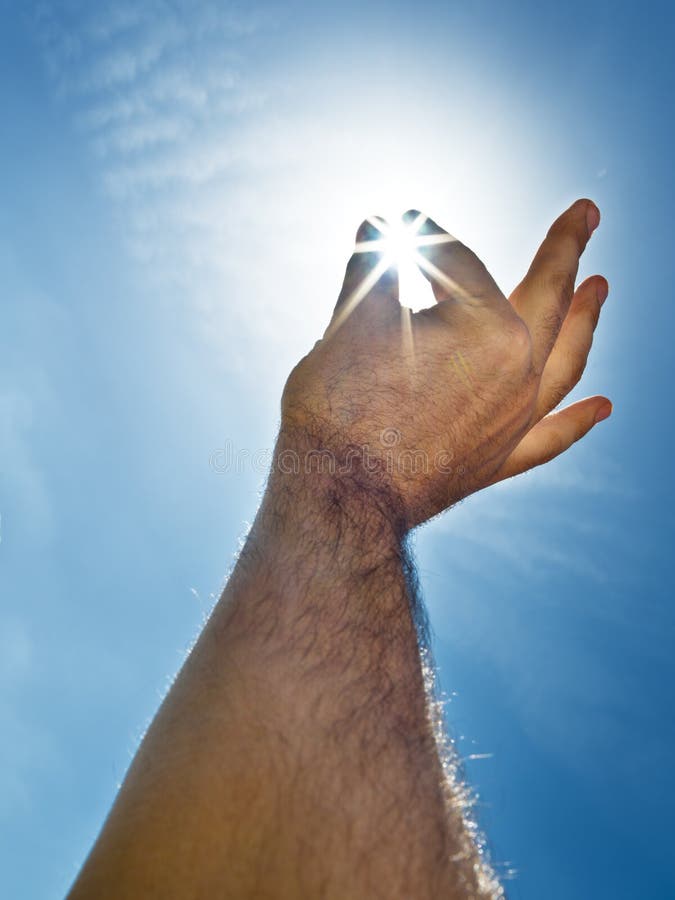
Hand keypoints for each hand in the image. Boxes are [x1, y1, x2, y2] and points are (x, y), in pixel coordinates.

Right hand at [281, 200, 609, 528]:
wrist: (339, 494)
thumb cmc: (341, 403)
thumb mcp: (353, 318)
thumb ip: (374, 264)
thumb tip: (377, 226)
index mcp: (487, 325)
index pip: (457, 263)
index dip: (419, 238)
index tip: (393, 225)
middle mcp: (518, 370)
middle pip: (548, 296)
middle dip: (566, 248)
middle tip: (586, 214)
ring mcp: (515, 419)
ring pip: (565, 362)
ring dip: (585, 323)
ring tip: (601, 291)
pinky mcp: (500, 460)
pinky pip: (551, 437)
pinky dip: (577, 421)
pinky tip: (602, 407)